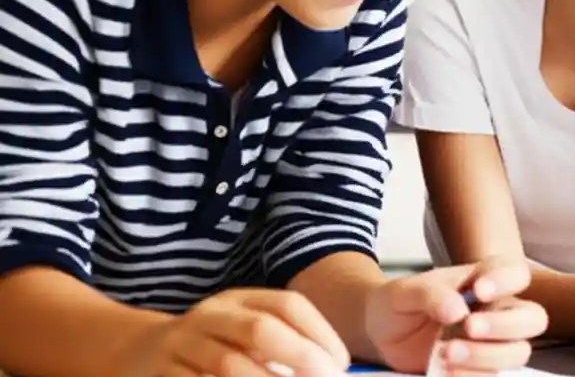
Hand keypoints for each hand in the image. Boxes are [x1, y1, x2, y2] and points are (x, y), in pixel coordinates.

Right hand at [120, 288, 348, 376]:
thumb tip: (334, 369)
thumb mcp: (242, 331)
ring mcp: (182, 345)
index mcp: (239, 299)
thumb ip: (282, 342)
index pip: (289, 305)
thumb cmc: (211, 347)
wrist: (137, 353)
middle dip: (299, 357)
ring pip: (228, 364)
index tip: (342, 364)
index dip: (321, 333)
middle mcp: (211, 316)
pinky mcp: (162, 374)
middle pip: (260, 329)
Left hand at [364, 257, 547, 374]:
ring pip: (518, 352)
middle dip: (506, 325)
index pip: (516, 274)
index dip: (507, 281)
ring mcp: (491, 343)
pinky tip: (444, 369)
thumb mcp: (406, 291)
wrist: (381, 334)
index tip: (479, 290)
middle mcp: (496, 311)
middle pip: (533, 318)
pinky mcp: (479, 369)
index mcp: (484, 280)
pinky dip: (471, 375)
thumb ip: (430, 294)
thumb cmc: (400, 303)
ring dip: (488, 355)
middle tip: (469, 326)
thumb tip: (458, 309)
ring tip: (447, 352)